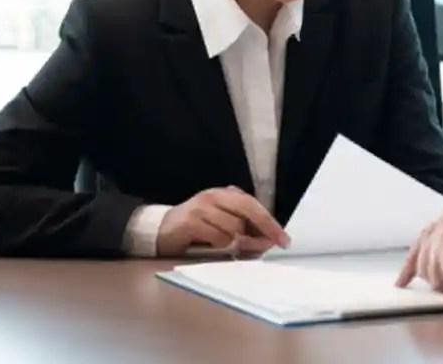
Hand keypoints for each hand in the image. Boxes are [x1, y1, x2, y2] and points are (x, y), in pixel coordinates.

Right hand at [156, 186, 289, 256]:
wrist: (159, 230)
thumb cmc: (196, 228)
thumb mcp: (221, 222)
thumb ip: (242, 226)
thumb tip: (267, 240)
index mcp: (224, 194)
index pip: (253, 204)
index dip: (270, 222)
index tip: (283, 239)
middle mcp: (214, 196)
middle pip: (248, 209)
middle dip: (265, 228)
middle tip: (274, 245)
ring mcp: (201, 207)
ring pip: (234, 227)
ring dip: (237, 243)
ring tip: (229, 248)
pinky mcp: (190, 222)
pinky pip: (217, 237)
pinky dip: (219, 245)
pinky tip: (211, 246)